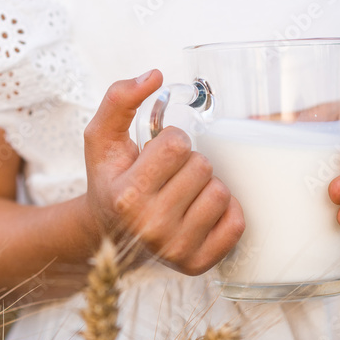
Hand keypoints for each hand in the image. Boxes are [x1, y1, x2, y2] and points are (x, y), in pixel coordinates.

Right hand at [83, 70, 245, 274]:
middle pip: (202, 167)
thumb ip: (119, 100)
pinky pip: (237, 222)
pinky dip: (224, 212)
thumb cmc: (111, 181)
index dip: (170, 142)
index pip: (177, 145)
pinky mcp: (198, 263)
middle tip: (168, 178)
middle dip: (189, 164)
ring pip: (221, 192)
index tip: (155, 156)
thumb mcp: (102, 139)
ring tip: (182, 195)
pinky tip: (198, 213)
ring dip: (206, 186)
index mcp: (126, 196)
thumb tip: (154, 75)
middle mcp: (150, 227)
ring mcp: (176, 250)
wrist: (110, 236)